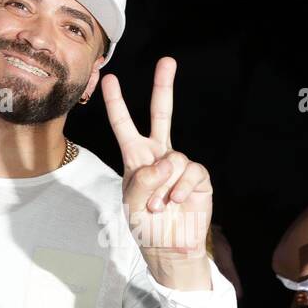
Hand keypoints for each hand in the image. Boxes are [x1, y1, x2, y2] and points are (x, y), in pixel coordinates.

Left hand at [102, 57, 212, 266]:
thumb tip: (165, 163)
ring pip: (174, 158)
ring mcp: (180, 165)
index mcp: (135, 157)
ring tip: (161, 206)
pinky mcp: (199, 178)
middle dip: (163, 87)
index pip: (124, 126)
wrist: (168, 248)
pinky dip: (182, 188)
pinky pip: (191, 172)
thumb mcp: (133, 203)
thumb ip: (144, 181)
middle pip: (162, 114)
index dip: (116, 103)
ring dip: (165, 185)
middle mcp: (158, 155)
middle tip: (167, 60)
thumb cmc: (145, 225)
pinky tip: (177, 202)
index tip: (108, 78)